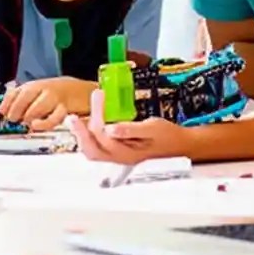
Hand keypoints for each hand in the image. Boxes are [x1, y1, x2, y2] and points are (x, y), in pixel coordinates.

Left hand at [0, 76, 94, 131]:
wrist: (84, 91)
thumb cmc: (60, 93)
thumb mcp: (39, 92)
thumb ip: (21, 99)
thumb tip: (2, 109)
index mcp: (36, 85)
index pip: (17, 92)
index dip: (8, 102)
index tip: (2, 112)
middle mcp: (44, 89)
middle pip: (25, 96)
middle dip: (16, 109)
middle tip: (14, 119)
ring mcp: (56, 98)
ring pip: (38, 106)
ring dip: (29, 116)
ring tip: (27, 123)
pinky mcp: (66, 109)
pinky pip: (54, 117)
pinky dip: (44, 123)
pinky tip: (38, 125)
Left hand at [68, 89, 185, 164]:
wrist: (180, 145)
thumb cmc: (168, 137)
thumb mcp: (153, 128)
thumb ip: (131, 130)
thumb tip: (111, 129)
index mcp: (128, 153)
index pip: (104, 137)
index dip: (97, 115)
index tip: (98, 96)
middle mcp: (120, 158)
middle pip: (92, 150)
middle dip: (80, 131)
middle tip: (73, 116)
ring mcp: (118, 157)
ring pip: (92, 152)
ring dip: (82, 136)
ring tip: (75, 120)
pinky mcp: (118, 152)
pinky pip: (97, 149)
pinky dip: (89, 138)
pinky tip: (87, 126)